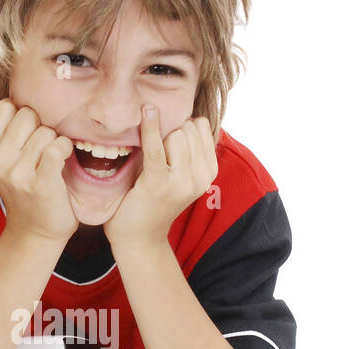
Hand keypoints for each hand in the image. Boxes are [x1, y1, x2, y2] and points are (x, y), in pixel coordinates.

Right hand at [0, 100, 76, 245]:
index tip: (28, 135)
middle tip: (41, 151)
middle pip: (28, 114)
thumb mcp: (5, 160)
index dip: (23, 116)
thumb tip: (21, 92)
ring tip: (51, 162)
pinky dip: (64, 151)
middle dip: (40, 127)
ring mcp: (18, 173)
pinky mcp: (40, 183)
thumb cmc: (25, 189)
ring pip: (46, 130)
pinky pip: (57, 147)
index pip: (7, 106)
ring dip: (55, 142)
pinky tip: (62, 164)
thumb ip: (7, 131)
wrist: (35, 232)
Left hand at [103, 106, 217, 249]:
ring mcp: (182, 181)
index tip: (167, 137)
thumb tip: (191, 114)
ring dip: (158, 137)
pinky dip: (150, 126)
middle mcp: (201, 178)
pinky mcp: (159, 182)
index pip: (202, 127)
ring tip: (148, 158)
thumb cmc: (154, 200)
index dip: (181, 126)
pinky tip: (146, 111)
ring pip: (176, 134)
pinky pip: (156, 145)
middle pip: (188, 128)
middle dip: (169, 131)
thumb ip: (189, 149)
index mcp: (209, 173)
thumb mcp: (180, 174)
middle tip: (155, 152)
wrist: (139, 238)